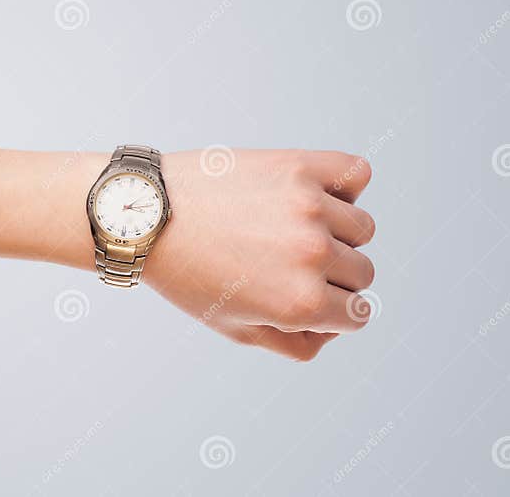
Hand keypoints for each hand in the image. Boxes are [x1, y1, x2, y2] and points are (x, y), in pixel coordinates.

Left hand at [146, 149, 375, 360]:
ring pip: (362, 228)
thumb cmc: (185, 273)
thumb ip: (294, 343)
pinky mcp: (300, 165)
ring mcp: (310, 206)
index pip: (359, 314)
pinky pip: (356, 174)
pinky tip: (311, 196)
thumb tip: (332, 328)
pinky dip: (344, 187)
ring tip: (287, 228)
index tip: (302, 295)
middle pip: (362, 273)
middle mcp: (313, 255)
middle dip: (331, 276)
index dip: (331, 310)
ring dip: (336, 232)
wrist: (147, 213)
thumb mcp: (234, 328)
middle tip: (284, 262)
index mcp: (300, 303)